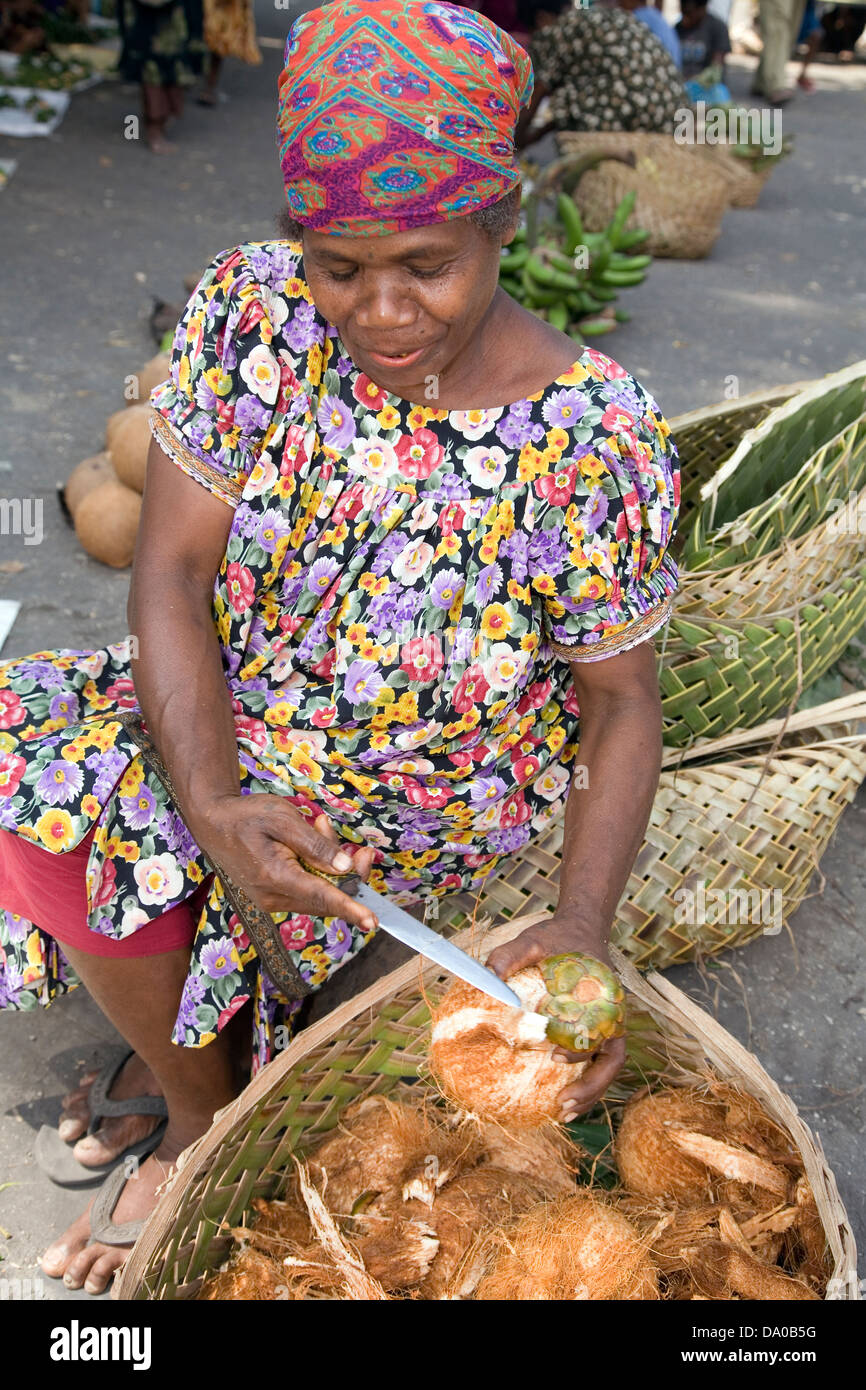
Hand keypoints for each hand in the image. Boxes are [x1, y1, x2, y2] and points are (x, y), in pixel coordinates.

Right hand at [192, 795, 378, 933]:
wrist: (213, 823)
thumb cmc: (246, 816)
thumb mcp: (282, 818)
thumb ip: (315, 845)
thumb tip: (344, 868)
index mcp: (276, 876)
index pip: (322, 896)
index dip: (350, 908)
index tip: (372, 921)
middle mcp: (273, 897)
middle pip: (326, 898)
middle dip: (350, 877)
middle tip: (363, 851)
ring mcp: (271, 901)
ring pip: (318, 895)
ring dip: (331, 869)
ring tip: (321, 828)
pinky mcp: (273, 897)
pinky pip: (307, 891)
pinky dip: (318, 872)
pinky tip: (311, 844)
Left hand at [486, 914, 626, 1122]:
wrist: (583, 929)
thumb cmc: (559, 937)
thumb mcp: (534, 939)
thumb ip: (513, 954)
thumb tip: (488, 975)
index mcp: (604, 995)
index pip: (602, 1030)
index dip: (581, 1048)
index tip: (554, 1057)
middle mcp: (613, 1014)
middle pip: (614, 1059)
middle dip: (592, 1087)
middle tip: (563, 1106)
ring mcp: (610, 1025)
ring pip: (609, 1066)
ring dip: (591, 1092)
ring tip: (564, 1113)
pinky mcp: (600, 1030)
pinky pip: (598, 1061)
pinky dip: (585, 1081)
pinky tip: (563, 1098)